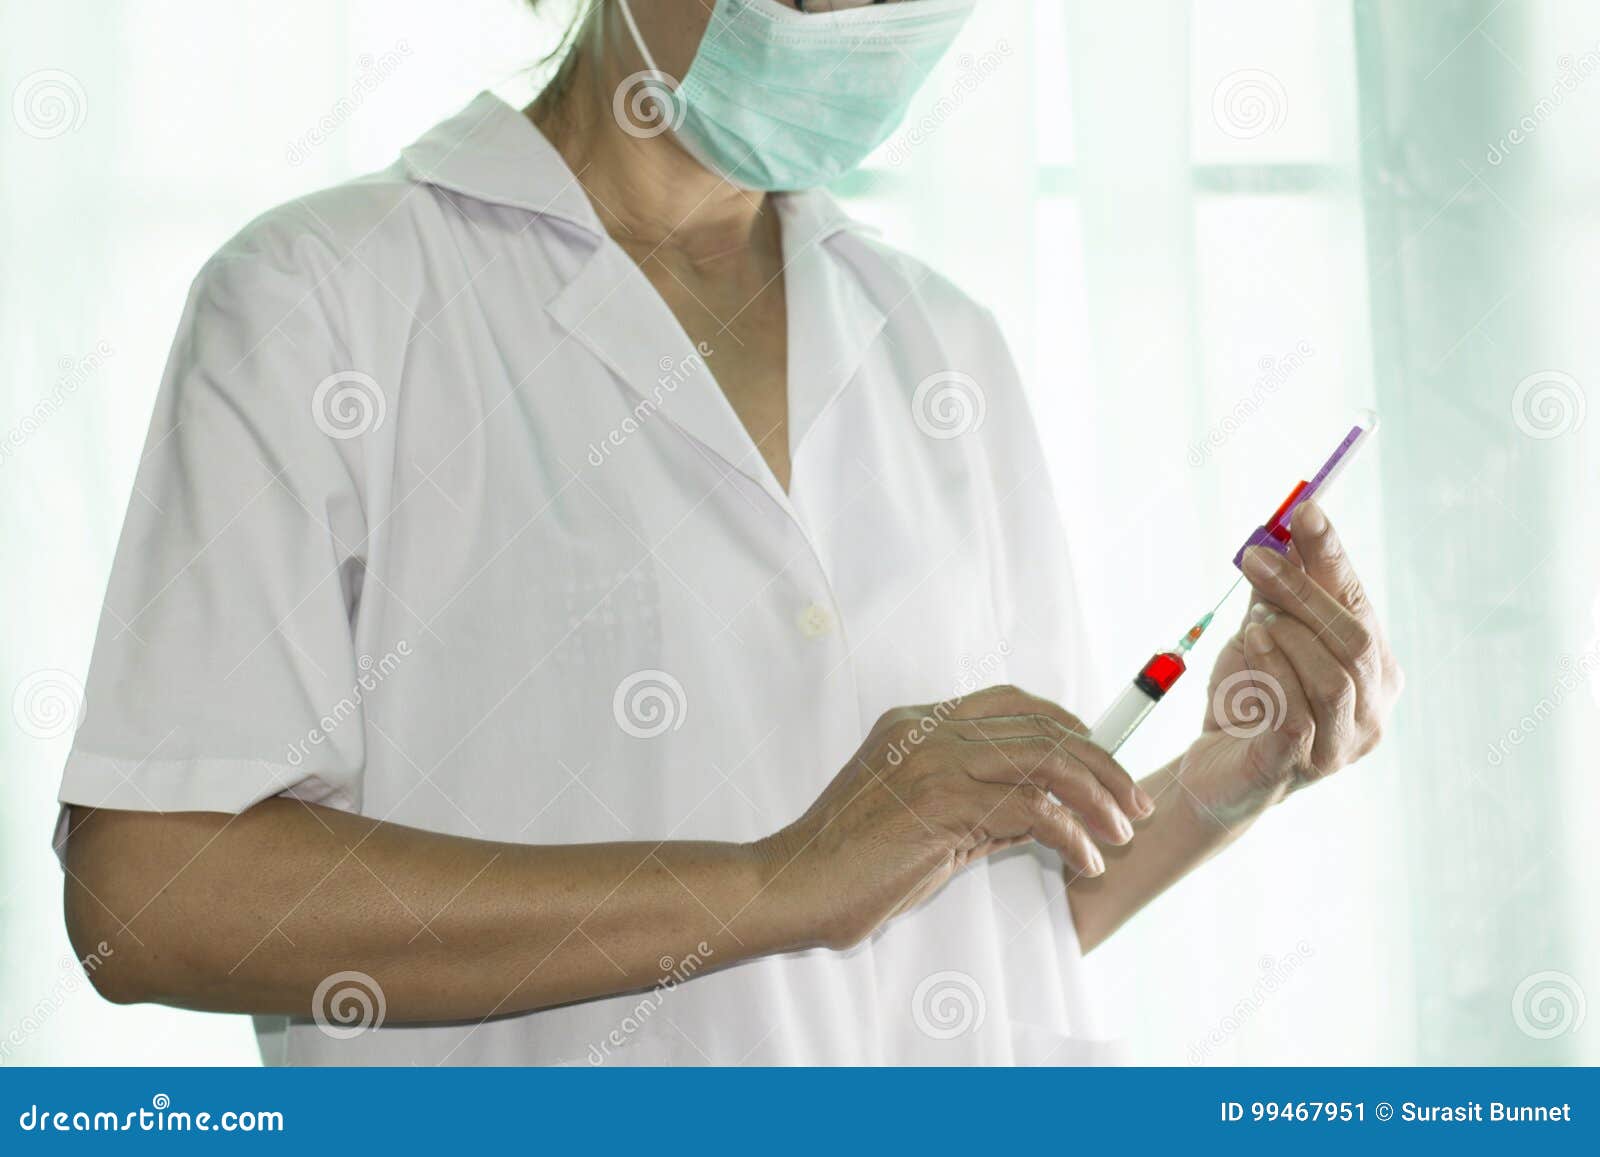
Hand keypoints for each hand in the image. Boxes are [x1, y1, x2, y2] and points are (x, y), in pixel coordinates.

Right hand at [756, 685, 1152, 949]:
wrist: (793, 883)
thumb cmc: (850, 861)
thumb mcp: (919, 819)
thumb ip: (975, 805)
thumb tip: (1040, 814)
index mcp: (917, 723)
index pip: (1013, 704)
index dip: (1068, 725)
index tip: (1103, 759)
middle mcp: (928, 730)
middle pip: (1041, 727)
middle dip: (1100, 763)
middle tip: (1133, 801)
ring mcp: (934, 762)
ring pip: (1045, 761)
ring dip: (1097, 797)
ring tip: (1121, 831)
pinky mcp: (941, 804)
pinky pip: (1031, 810)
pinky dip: (1070, 835)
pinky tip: (1084, 859)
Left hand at [1182, 500, 1403, 818]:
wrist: (1213, 774)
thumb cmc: (1246, 702)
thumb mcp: (1263, 636)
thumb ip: (1280, 593)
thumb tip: (1287, 530)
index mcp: (1374, 671)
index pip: (1360, 604)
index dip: (1332, 557)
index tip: (1304, 512)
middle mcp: (1372, 710)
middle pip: (1354, 638)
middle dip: (1303, 590)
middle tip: (1256, 558)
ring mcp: (1342, 744)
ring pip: (1333, 677)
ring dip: (1288, 634)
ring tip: (1252, 618)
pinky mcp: (1300, 767)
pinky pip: (1296, 714)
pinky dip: (1271, 670)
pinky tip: (1249, 645)